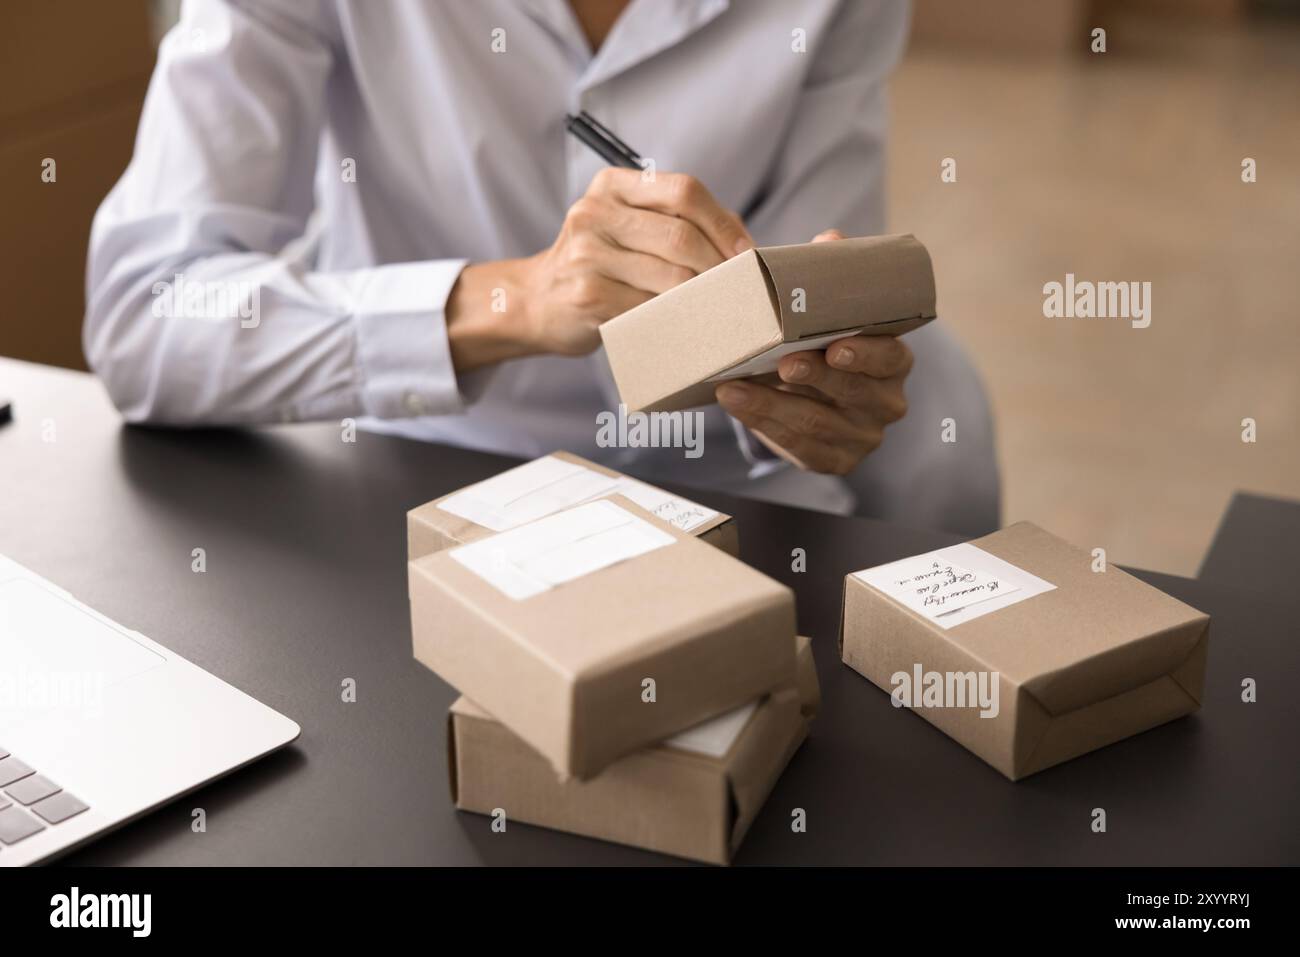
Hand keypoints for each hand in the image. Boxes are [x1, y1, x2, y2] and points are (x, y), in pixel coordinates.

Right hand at [446, 168, 751, 369]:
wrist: (536, 301)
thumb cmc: (599, 265)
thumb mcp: (627, 227)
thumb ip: (677, 222)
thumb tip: (743, 240)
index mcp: (611, 186)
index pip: (684, 192)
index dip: (724, 224)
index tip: (748, 255)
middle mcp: (594, 212)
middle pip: (680, 235)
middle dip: (721, 266)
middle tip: (743, 290)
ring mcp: (586, 254)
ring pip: (671, 276)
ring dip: (706, 297)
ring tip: (725, 310)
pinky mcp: (587, 295)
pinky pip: (651, 309)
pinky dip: (679, 319)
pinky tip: (692, 326)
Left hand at [714, 229, 913, 475]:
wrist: (810, 397)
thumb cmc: (823, 345)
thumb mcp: (830, 314)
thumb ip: (831, 280)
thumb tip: (830, 240)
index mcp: (894, 361)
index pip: (890, 357)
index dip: (866, 353)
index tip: (835, 346)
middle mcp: (886, 402)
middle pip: (854, 392)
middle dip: (816, 378)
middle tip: (782, 362)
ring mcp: (861, 436)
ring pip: (817, 422)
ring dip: (772, 403)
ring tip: (734, 384)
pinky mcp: (832, 459)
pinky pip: (798, 446)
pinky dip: (762, 423)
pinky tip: (734, 402)